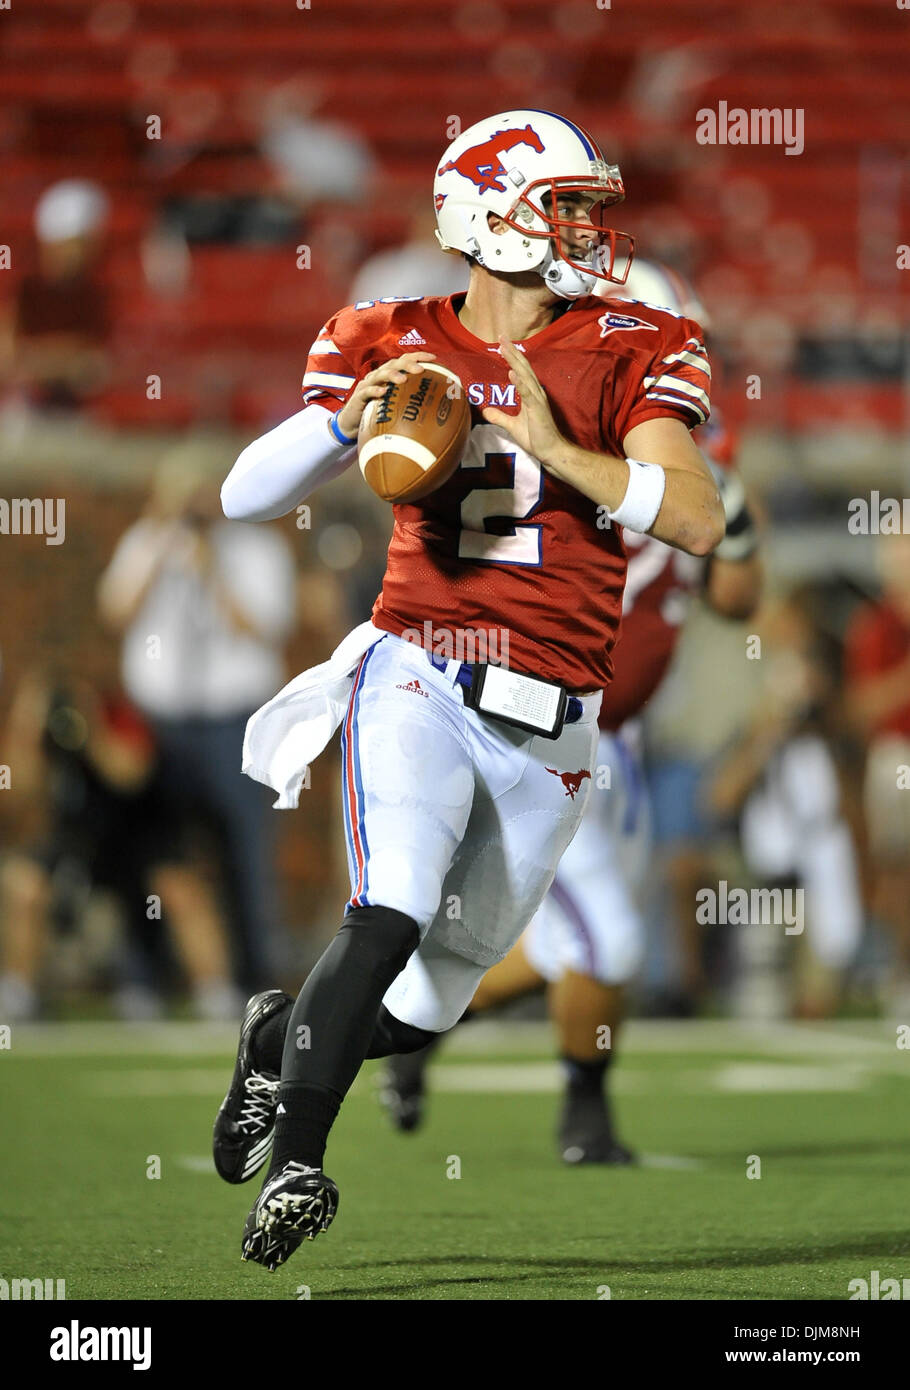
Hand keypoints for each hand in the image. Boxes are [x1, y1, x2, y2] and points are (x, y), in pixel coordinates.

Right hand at [336, 351, 436, 439]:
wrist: (352, 423)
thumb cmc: (377, 411)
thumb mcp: (394, 402)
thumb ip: (408, 398)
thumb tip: (433, 401)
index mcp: (387, 374)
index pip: (403, 360)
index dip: (417, 356)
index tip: (433, 358)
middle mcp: (377, 376)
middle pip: (393, 364)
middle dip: (408, 364)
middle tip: (421, 370)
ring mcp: (367, 385)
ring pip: (380, 375)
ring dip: (392, 375)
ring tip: (404, 379)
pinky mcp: (358, 397)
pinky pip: (366, 392)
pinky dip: (374, 391)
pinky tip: (383, 392)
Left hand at [481, 337, 566, 466]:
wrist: (550, 451)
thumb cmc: (536, 438)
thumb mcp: (512, 426)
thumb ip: (500, 417)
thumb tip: (486, 411)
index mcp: (530, 394)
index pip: (520, 371)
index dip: (511, 357)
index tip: (501, 344)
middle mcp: (535, 393)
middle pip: (522, 367)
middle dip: (512, 352)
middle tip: (501, 336)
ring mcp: (537, 400)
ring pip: (525, 376)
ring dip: (514, 361)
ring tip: (504, 348)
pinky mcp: (538, 410)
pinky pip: (528, 394)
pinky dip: (520, 383)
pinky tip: (512, 373)